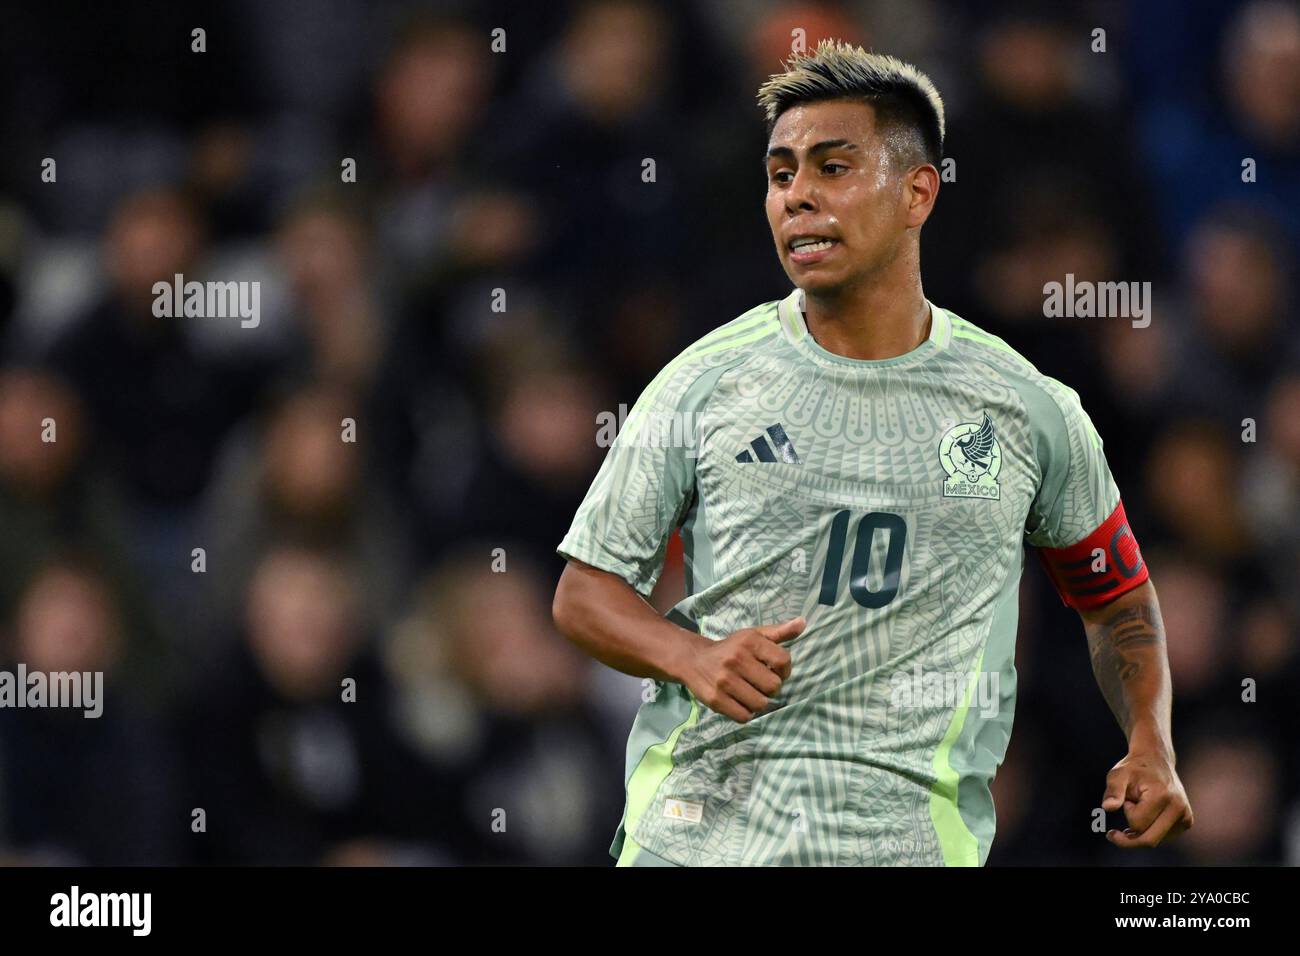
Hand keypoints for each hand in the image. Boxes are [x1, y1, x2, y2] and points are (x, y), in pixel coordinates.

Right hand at [681, 617, 803, 722]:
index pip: (783, 661)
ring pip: (760, 704)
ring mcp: (725, 681)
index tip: (775, 671)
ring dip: (758, 702)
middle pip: (774, 687)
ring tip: (749, 693)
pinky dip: (745, 712)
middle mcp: (736, 659)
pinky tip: (739, 702)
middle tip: (759, 683)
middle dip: (770, 688)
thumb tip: (803, 622)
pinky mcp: (715, 700)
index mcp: (749, 641)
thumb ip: (780, 632)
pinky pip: (744, 716)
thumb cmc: (731, 648)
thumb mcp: (753, 636)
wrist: (693, 660)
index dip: (784, 671)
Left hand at [1102, 747, 1192, 847]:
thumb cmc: (1134, 768)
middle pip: (1150, 840)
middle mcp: (1179, 808)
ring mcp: (1186, 816)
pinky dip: (1150, 831)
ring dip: (1141, 829)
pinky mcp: (1187, 822)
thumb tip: (1107, 807)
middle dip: (1130, 837)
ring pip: (1155, 840)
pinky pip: (1163, 837)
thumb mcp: (1118, 774)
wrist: (1156, 760)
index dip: (1127, 812)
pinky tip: (1148, 816)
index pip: (1138, 823)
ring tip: (1141, 808)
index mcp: (1163, 796)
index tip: (1128, 798)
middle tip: (1113, 834)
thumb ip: (1113, 791)